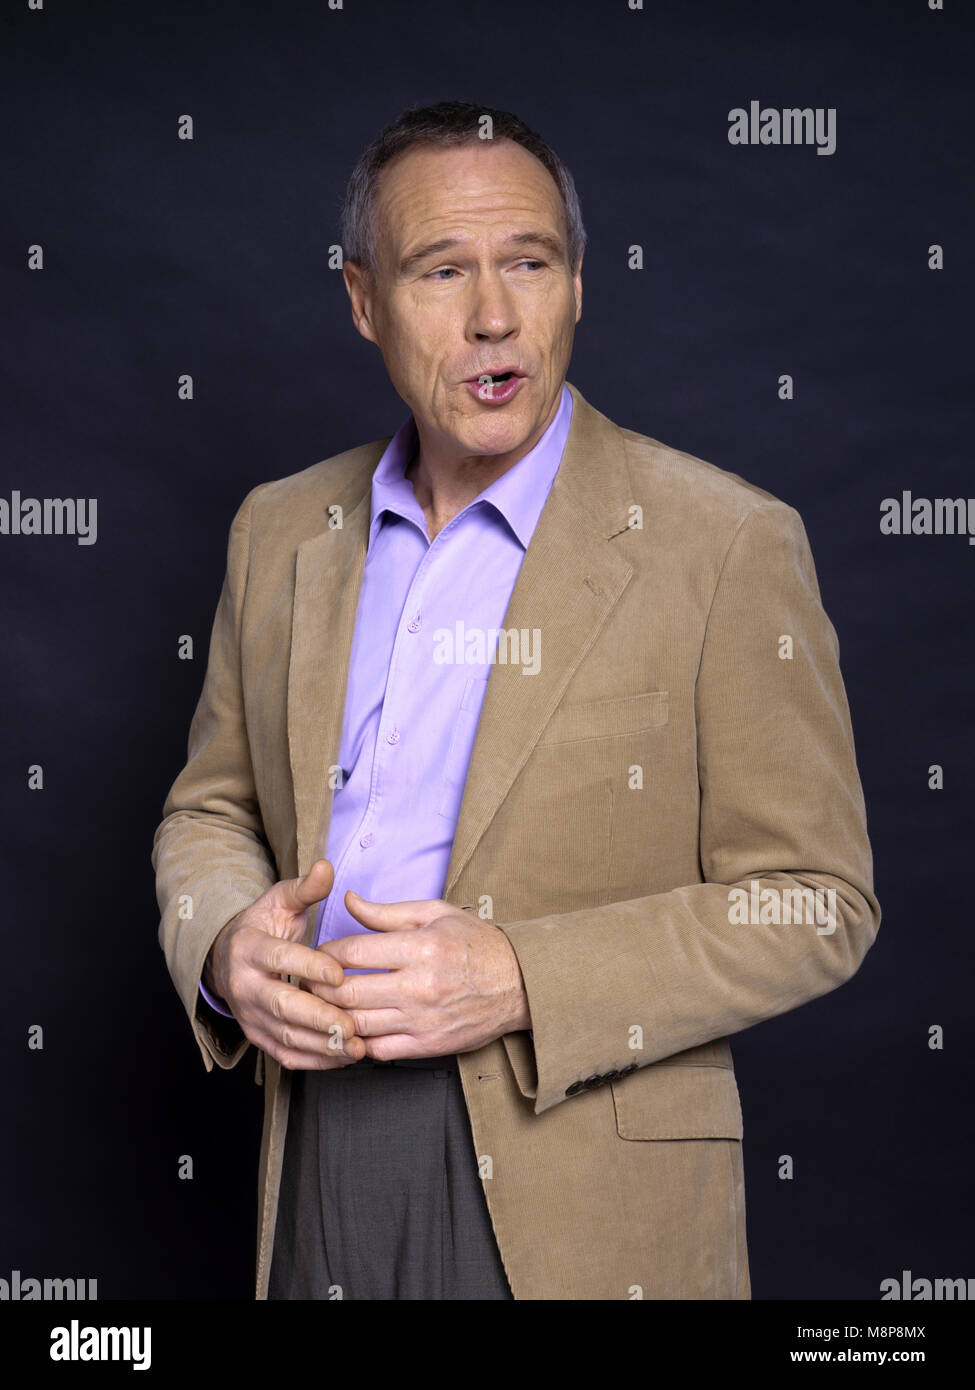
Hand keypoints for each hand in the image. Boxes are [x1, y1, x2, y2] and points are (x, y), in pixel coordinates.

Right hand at [203, 859, 366, 1069]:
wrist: (228, 957)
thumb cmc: (264, 926)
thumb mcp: (279, 901)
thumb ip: (305, 888)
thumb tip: (326, 866)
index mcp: (250, 948)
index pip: (280, 959)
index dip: (309, 967)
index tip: (340, 974)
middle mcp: (245, 985)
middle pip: (281, 1006)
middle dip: (319, 1017)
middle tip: (352, 1024)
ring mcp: (250, 1015)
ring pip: (285, 1035)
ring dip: (321, 1045)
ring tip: (357, 1046)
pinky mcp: (258, 1036)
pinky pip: (285, 1054)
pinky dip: (315, 1060)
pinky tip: (344, 1057)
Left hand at [305, 892, 530, 1060]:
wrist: (518, 984)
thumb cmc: (476, 943)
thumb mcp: (435, 914)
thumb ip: (387, 912)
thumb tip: (347, 900)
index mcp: (420, 947)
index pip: (352, 951)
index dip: (324, 953)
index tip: (317, 953)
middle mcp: (418, 986)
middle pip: (346, 991)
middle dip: (318, 987)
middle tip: (306, 982)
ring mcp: (421, 1020)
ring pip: (356, 1023)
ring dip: (332, 1016)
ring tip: (321, 1005)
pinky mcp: (427, 1046)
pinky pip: (377, 1050)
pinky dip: (358, 1040)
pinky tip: (353, 1027)